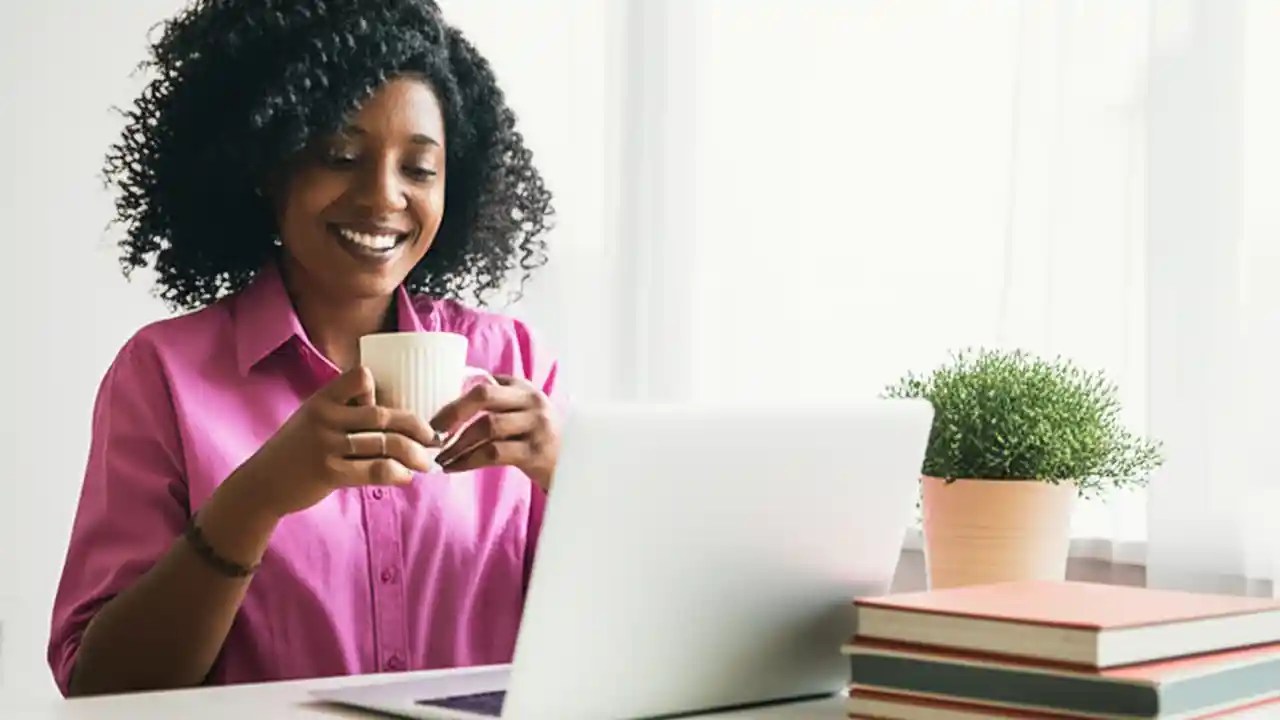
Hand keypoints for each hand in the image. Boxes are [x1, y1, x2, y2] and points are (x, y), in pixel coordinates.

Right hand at [234, 366, 442, 517]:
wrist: (262, 483)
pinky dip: (397, 474)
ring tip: (427, 462)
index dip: (382, 388)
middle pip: (383, 416)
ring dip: (414, 455)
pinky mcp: (330, 472)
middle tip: (434, 437)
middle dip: (417, 427)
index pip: (361, 378)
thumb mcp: (312, 418)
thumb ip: (344, 410)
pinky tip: (405, 477)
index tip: (400, 404)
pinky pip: (374, 470)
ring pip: (384, 444)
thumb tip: (391, 415)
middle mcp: (325, 418)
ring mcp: (327, 445)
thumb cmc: (296, 449)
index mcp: (323, 399)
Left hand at [430, 374, 559, 490]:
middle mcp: (532, 402)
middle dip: (451, 414)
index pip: (484, 383)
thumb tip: (453, 393)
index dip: (454, 399)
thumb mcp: (525, 411)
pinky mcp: (535, 452)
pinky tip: (454, 468)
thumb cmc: (540, 439)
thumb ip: (499, 399)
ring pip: (486, 427)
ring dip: (456, 444)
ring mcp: (536, 426)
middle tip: (431, 434)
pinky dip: (468, 461)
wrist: (576, 466)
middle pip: (483, 397)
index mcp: (525, 389)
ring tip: (440, 458)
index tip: (432, 418)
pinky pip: (493, 453)